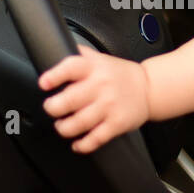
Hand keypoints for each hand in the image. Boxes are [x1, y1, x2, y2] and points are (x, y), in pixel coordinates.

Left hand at [37, 44, 151, 153]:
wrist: (149, 88)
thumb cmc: (120, 74)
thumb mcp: (101, 58)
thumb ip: (80, 55)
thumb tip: (57, 48)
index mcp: (94, 68)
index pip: (71, 67)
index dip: (54, 76)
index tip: (44, 84)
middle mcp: (101, 86)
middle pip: (70, 100)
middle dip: (53, 107)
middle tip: (51, 108)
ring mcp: (109, 106)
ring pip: (79, 123)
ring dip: (64, 128)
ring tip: (62, 126)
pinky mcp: (117, 123)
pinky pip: (96, 138)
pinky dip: (83, 145)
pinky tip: (77, 143)